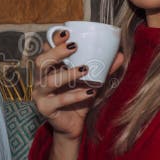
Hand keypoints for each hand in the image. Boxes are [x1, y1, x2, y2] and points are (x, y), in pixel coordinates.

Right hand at [33, 30, 122, 159]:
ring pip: (49, 81)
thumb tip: (119, 54)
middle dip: (56, 52)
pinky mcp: (45, 109)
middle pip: (41, 62)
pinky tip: (89, 91)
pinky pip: (60, 100)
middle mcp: (41, 79)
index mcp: (49, 69)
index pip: (46, 50)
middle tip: (74, 46)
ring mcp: (40, 95)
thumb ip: (103, 69)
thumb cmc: (78, 99)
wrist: (72, 126)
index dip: (54, 40)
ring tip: (85, 69)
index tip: (67, 33)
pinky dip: (76, 95)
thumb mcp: (91, 81)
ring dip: (68, 74)